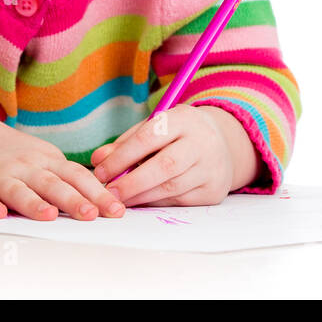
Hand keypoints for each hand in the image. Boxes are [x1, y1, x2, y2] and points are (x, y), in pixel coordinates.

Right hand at [0, 120, 124, 220]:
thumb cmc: (18, 159)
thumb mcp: (46, 161)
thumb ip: (71, 180)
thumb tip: (107, 202)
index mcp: (48, 162)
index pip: (77, 176)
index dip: (98, 193)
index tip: (116, 210)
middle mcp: (27, 167)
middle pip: (53, 184)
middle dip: (73, 200)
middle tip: (91, 214)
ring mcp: (1, 176)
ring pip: (20, 190)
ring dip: (34, 203)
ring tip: (49, 216)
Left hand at [88, 106, 235, 207]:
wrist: (223, 143)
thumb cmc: (178, 134)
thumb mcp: (155, 128)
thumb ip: (126, 143)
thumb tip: (98, 160)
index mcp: (184, 119)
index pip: (150, 137)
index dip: (122, 156)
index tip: (101, 171)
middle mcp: (202, 142)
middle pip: (165, 166)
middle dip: (132, 183)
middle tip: (108, 193)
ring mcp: (212, 167)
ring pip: (172, 188)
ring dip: (141, 197)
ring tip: (120, 200)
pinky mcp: (214, 190)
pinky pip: (180, 201)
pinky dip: (157, 203)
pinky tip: (142, 201)